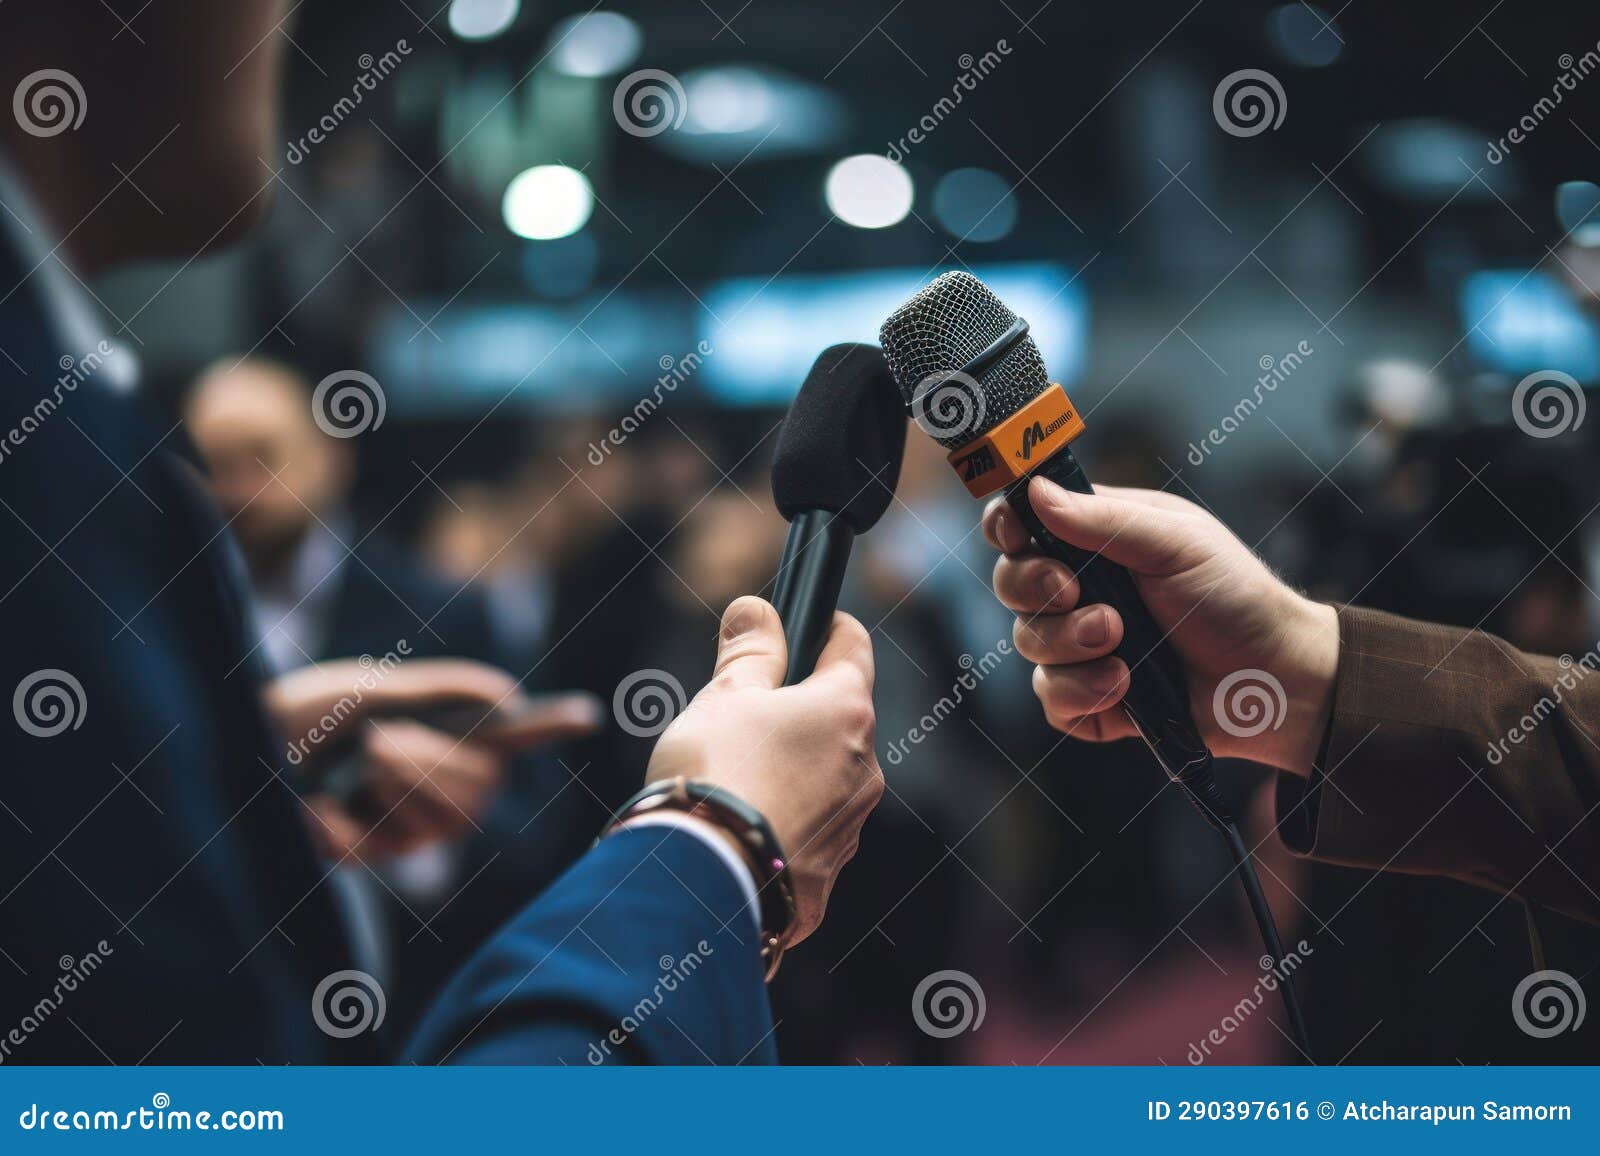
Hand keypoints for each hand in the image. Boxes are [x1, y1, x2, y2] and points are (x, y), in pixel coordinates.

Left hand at [265, 659, 602, 859]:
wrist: (229, 754)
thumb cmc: (294, 716)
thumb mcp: (368, 688)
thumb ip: (440, 690)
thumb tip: (509, 691)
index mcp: (433, 734)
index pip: (504, 738)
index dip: (547, 727)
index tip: (588, 712)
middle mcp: (428, 783)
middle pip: (486, 784)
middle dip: (439, 760)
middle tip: (380, 740)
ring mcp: (406, 821)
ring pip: (454, 813)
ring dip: (405, 780)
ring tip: (359, 761)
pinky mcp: (375, 853)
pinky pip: (400, 838)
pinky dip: (360, 815)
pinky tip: (324, 805)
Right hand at [641, 596, 882, 944]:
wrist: (705, 881)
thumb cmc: (716, 774)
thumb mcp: (724, 697)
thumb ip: (749, 651)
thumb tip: (757, 610)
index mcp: (846, 710)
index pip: (853, 646)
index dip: (828, 626)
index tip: (805, 623)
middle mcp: (865, 766)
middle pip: (839, 716)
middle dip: (800, 706)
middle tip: (745, 709)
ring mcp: (851, 825)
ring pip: (828, 776)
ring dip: (794, 765)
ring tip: (736, 776)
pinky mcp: (829, 875)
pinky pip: (811, 831)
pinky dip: (785, 819)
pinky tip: (743, 823)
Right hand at [985, 477, 1339, 775]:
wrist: (1273, 677)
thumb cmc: (1234, 596)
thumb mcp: (1174, 541)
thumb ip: (1103, 519)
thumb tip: (1036, 492)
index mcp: (1094, 538)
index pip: (1022, 523)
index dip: (1007, 526)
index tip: (1018, 535)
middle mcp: (1080, 590)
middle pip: (1012, 584)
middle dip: (1037, 590)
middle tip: (1078, 593)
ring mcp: (1081, 646)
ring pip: (1028, 643)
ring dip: (1071, 646)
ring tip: (1125, 646)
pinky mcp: (1090, 698)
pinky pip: (1051, 699)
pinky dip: (1082, 693)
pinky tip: (1123, 687)